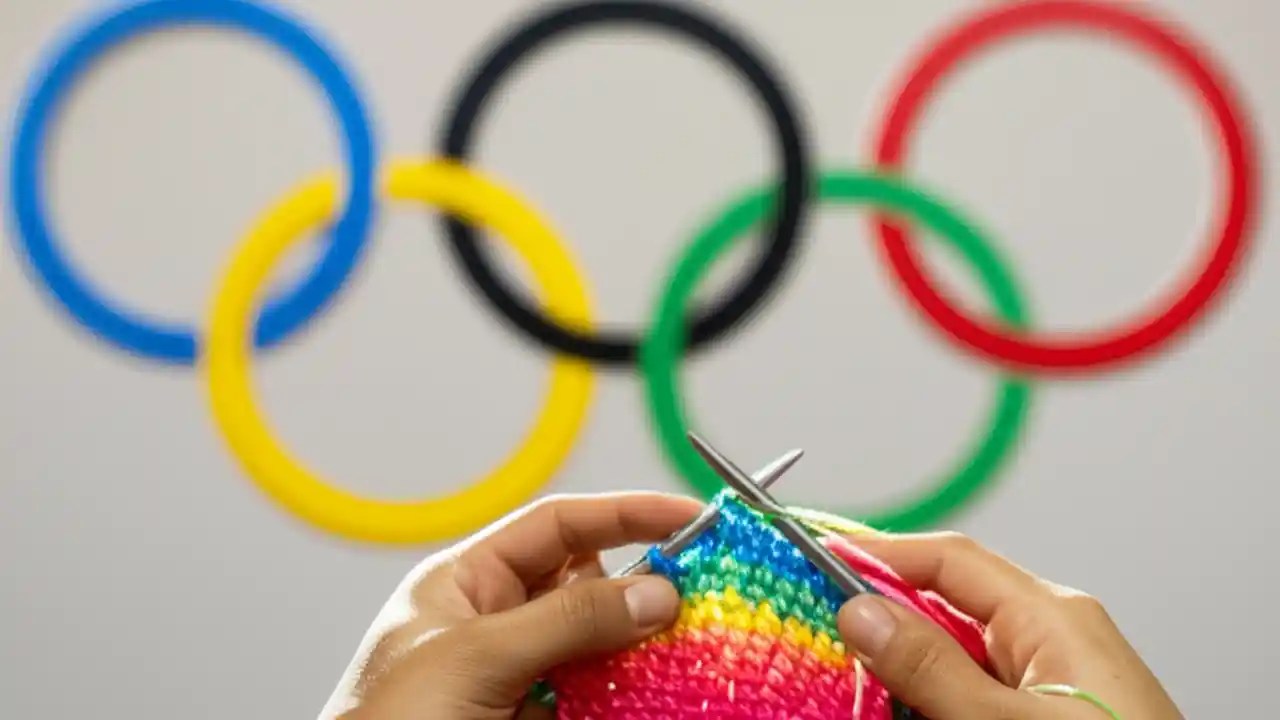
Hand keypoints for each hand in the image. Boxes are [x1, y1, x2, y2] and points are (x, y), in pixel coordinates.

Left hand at [320, 492, 701, 719]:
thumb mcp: (475, 657)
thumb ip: (565, 620)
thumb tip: (650, 593)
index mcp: (467, 582)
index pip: (557, 527)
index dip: (624, 514)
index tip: (686, 515)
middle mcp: (496, 623)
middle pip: (588, 586)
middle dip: (642, 587)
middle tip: (698, 592)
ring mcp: (518, 676)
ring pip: (599, 646)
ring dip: (641, 648)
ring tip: (686, 647)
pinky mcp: (535, 719)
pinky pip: (596, 696)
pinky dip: (628, 695)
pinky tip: (656, 693)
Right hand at [835, 532, 1182, 718]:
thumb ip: (931, 668)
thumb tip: (861, 611)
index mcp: (1054, 617)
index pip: (948, 559)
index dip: (877, 554)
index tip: (816, 561)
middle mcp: (1054, 640)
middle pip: (944, 607)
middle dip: (882, 625)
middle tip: (823, 641)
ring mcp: (1051, 684)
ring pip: (954, 657)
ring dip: (904, 675)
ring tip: (857, 690)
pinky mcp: (1045, 716)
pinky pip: (975, 694)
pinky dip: (934, 703)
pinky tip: (906, 713)